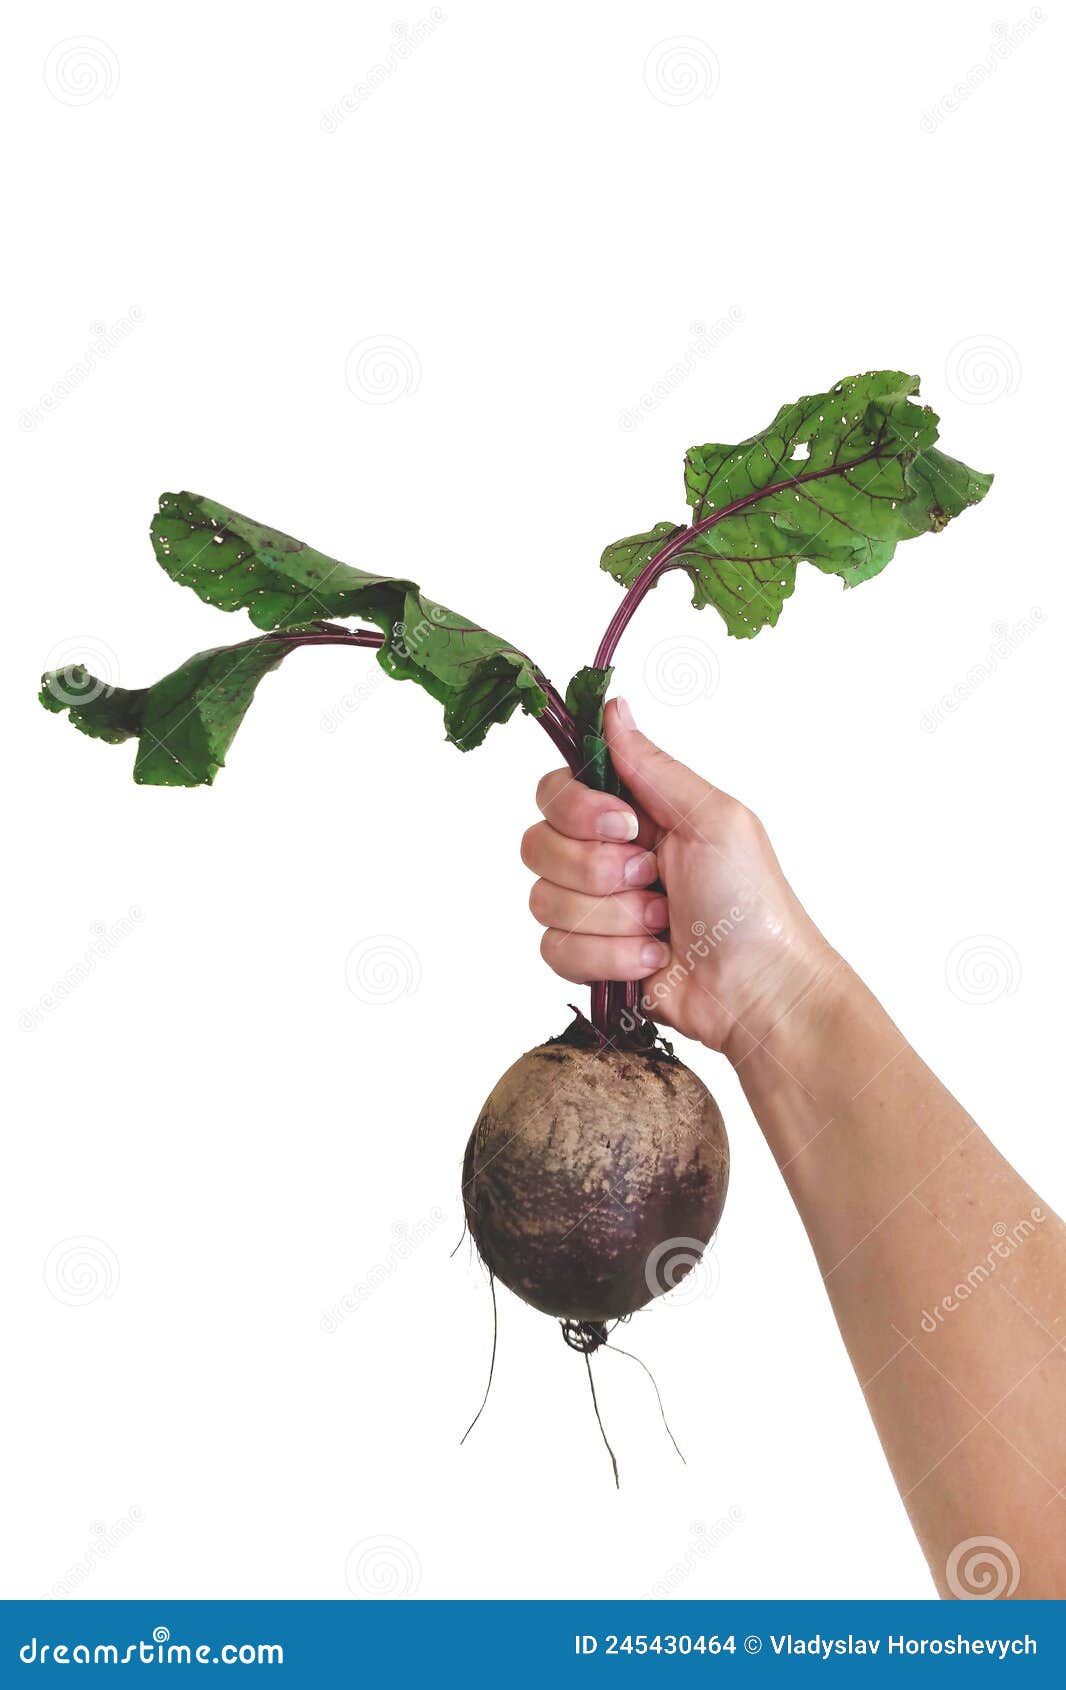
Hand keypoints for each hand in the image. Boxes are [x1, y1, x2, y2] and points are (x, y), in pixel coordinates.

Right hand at [522, 698, 837, 1058]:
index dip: (577, 810)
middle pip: (536, 844)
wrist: (759, 987)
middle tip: (653, 879)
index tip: (626, 825)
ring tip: (662, 924)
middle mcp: (603, 856)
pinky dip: (610, 957)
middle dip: (596, 870)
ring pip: (543, 901)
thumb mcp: (713, 818)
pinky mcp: (588, 959)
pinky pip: (555, 949)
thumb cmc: (752, 902)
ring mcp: (593, 910)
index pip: (555, 791)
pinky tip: (652, 958)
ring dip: (612, 917)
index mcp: (632, 814)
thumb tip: (614, 708)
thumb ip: (652, 766)